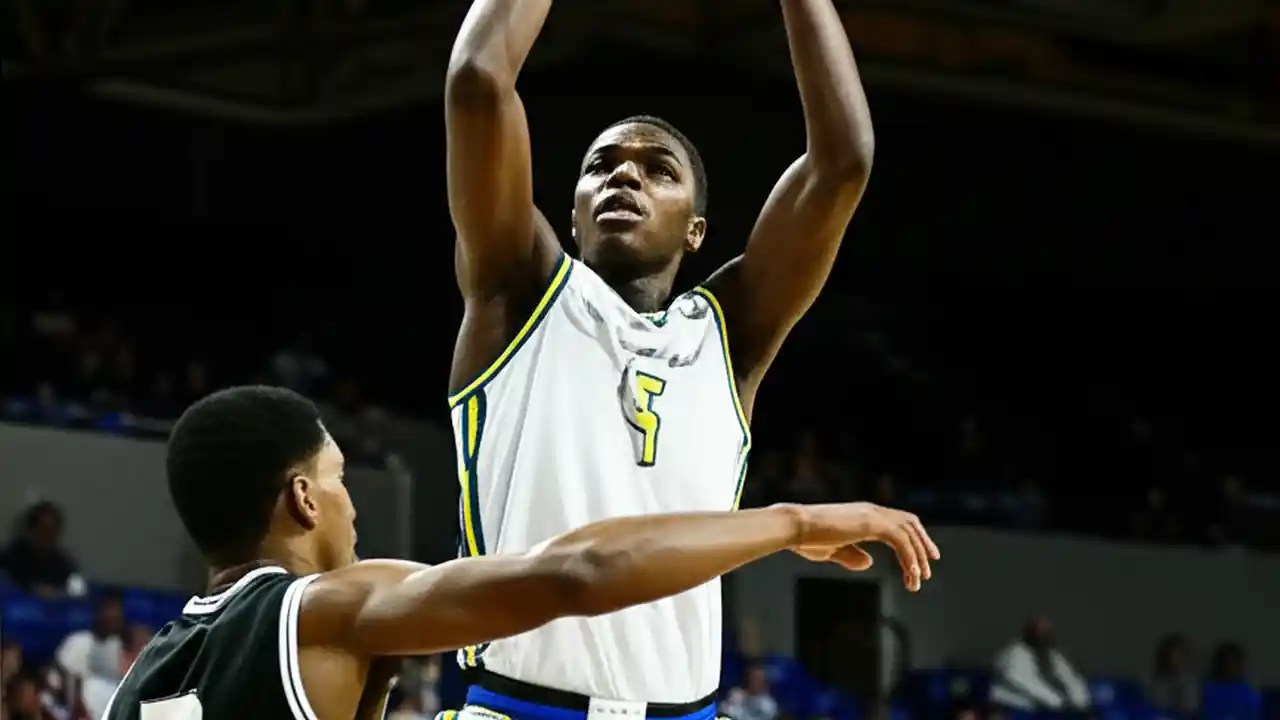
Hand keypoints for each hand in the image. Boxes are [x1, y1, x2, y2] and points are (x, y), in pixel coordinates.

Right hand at [788, 502, 939, 591]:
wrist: (794, 527)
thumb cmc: (806, 539)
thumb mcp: (832, 551)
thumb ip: (851, 556)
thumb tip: (869, 563)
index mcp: (864, 514)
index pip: (898, 522)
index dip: (913, 538)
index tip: (922, 558)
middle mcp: (872, 511)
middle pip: (909, 523)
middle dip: (923, 545)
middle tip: (928, 571)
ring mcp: (872, 515)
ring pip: (908, 533)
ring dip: (917, 557)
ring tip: (919, 580)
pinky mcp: (871, 523)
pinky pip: (901, 541)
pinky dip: (910, 558)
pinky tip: (911, 575)